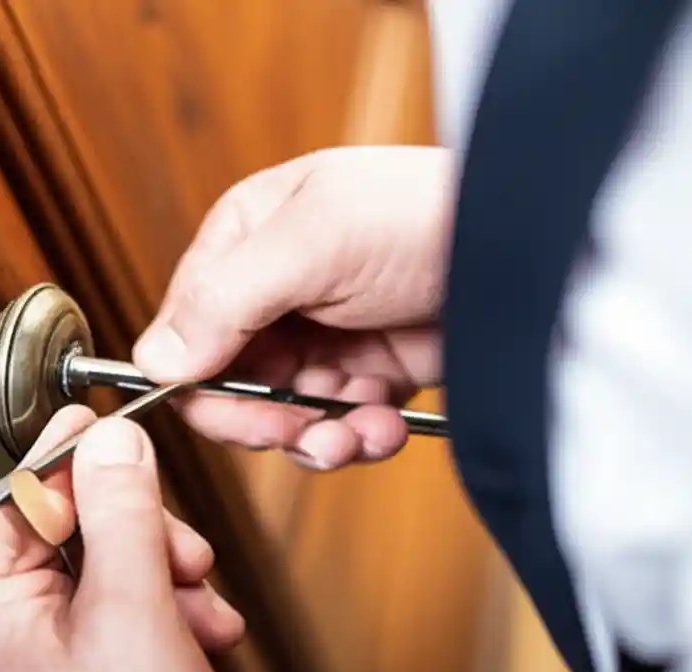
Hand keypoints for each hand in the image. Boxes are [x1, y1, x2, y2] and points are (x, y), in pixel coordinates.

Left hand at [0, 405, 243, 671]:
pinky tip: (206, 636)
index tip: (101, 424)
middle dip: (141, 536)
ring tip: (203, 609)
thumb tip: (106, 442)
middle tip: (180, 550)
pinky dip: (174, 615)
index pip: (16, 505)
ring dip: (169, 578)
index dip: (64, 461)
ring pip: (111, 575)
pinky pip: (130, 619)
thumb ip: (119, 515)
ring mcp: (53, 666)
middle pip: (71, 536)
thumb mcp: (132, 612)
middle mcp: (11, 640)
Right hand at [133, 146, 453, 469]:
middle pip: (232, 383)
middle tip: (302, 433)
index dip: (205, 383)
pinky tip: (385, 426)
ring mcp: (325, 333)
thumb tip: (154, 360)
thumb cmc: (424, 214)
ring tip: (359, 434)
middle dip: (267, 419)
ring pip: (285, 414)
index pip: (187, 330)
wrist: (537, 245)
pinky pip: (339, 424)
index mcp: (246, 242)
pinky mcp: (373, 369)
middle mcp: (277, 291)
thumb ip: (226, 300)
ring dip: (318, 435)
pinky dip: (358, 436)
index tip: (244, 413)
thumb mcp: (314, 242)